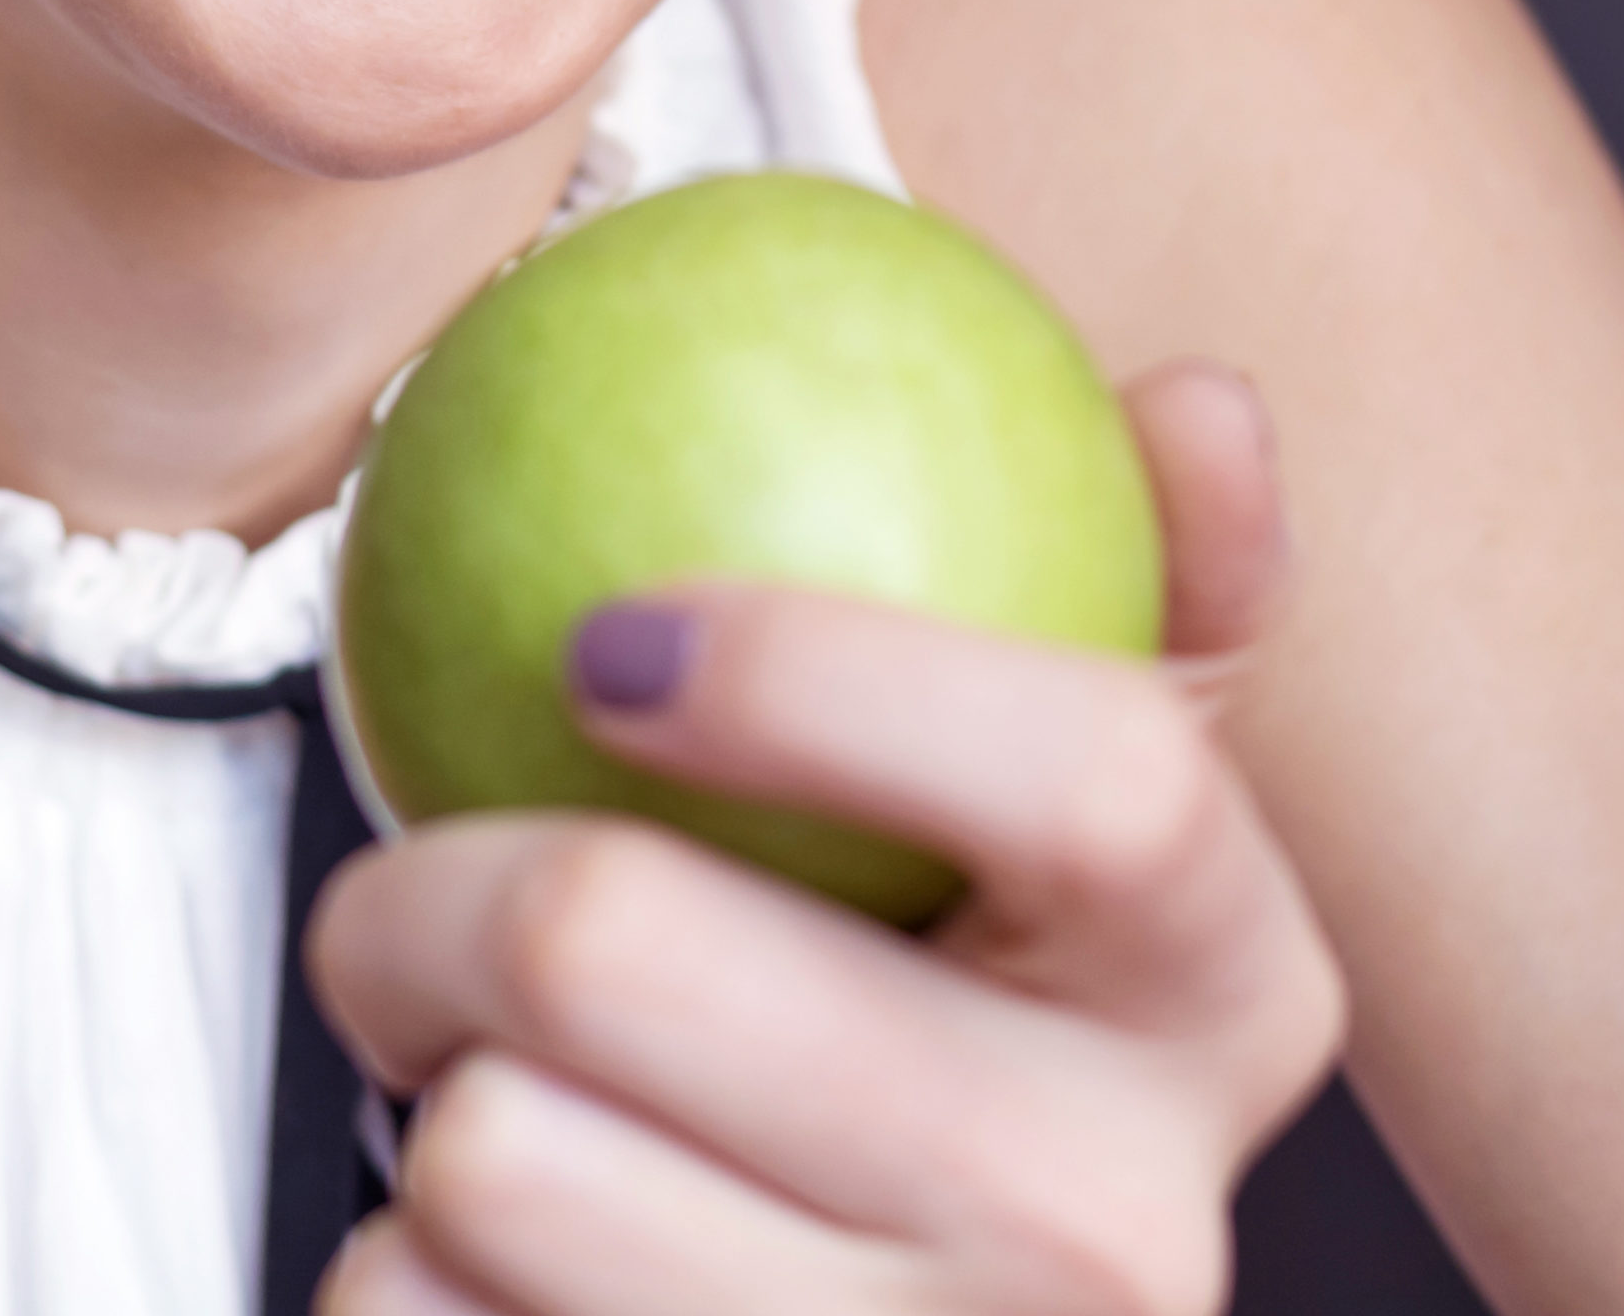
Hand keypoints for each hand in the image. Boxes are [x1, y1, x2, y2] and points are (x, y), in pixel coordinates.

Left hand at [306, 360, 1342, 1315]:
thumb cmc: (948, 1049)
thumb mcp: (1081, 849)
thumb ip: (1150, 600)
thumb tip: (1207, 399)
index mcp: (1227, 1010)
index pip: (1095, 782)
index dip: (824, 671)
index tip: (608, 635)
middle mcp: (1108, 1232)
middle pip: (615, 938)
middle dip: (424, 889)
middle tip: (421, 892)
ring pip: (479, 1144)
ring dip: (406, 1086)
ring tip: (482, 1079)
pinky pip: (406, 1315)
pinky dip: (397, 1271)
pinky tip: (495, 1263)